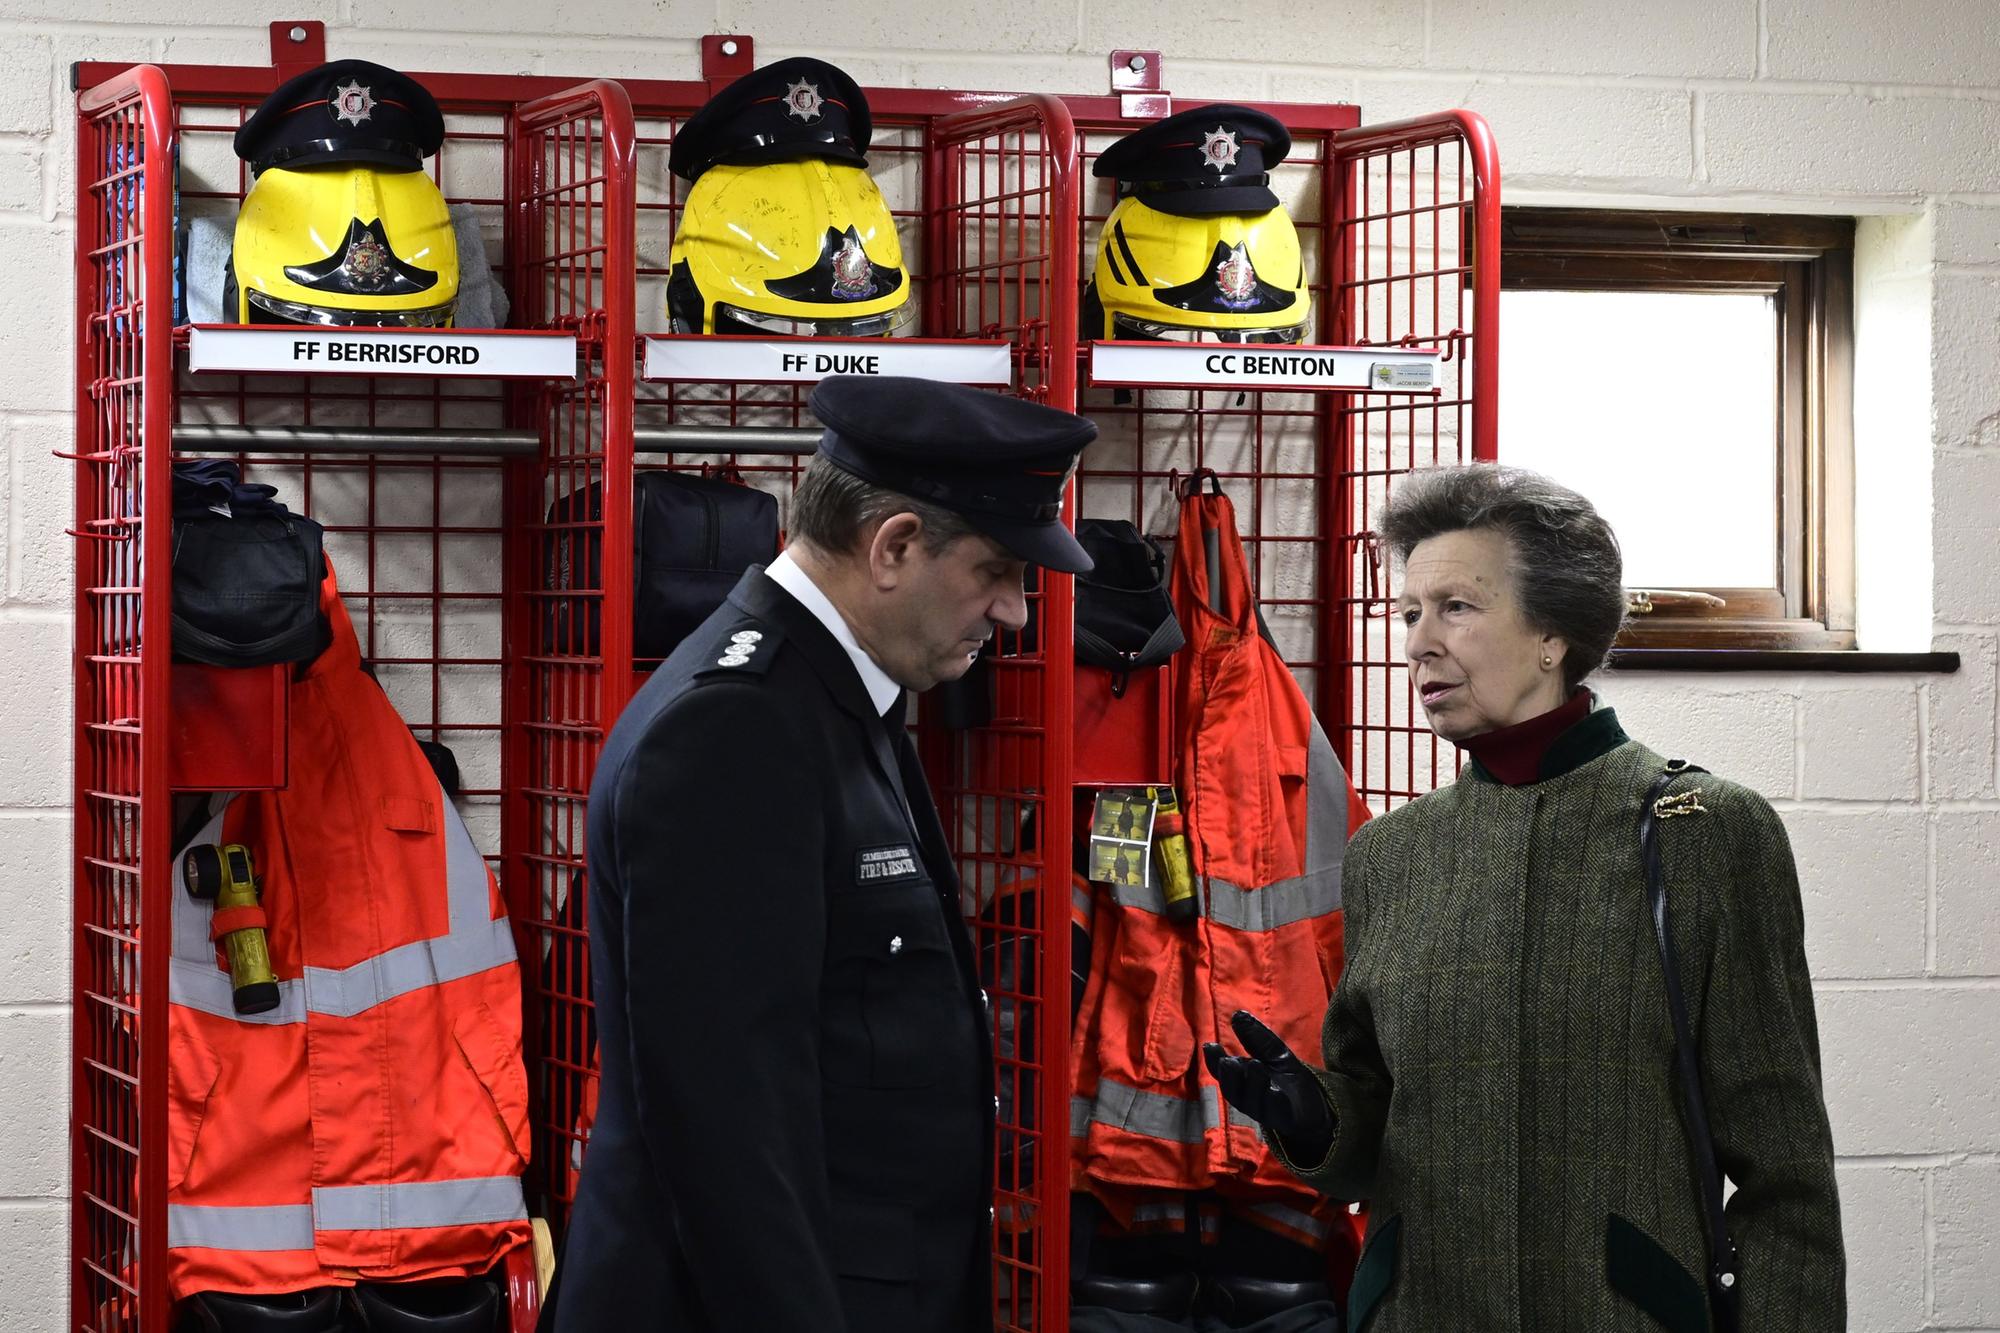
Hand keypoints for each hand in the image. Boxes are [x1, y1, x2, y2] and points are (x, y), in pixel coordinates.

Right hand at [1202, 1010, 1332, 1160]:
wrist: (1318, 1108)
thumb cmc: (1290, 1081)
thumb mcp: (1275, 1054)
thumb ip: (1257, 1039)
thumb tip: (1238, 1014)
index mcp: (1243, 1082)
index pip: (1223, 1074)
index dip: (1213, 1062)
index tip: (1210, 1046)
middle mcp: (1249, 1098)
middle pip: (1233, 1091)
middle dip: (1227, 1076)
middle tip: (1226, 1060)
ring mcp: (1265, 1110)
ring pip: (1250, 1101)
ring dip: (1250, 1083)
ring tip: (1253, 1064)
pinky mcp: (1283, 1117)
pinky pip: (1272, 1108)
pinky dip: (1267, 1093)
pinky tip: (1267, 1077)